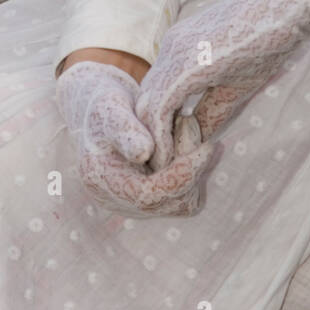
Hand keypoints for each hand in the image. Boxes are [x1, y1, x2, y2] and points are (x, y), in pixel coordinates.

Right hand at [57, 60, 207, 215]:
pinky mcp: (151, 200)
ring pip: (181, 205)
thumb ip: (125, 130)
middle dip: (192, 174)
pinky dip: (194, 175)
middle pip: (169, 204)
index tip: (206, 149)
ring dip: (196, 175)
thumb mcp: (111, 108)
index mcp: (102, 182)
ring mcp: (134, 205)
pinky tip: (198, 149)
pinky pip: (184, 197)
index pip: (148, 195)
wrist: (105, 112)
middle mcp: (117, 202)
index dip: (181, 175)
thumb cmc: (107, 104)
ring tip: (201, 142)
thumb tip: (143, 153)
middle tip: (208, 140)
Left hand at [136, 0, 309, 168]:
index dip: (161, 131)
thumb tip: (196, 142)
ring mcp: (175, 53)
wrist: (286, 5)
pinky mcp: (187, 62)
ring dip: (155, 145)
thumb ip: (211, 110)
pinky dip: (162, 137)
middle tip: (164, 174)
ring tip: (168, 173)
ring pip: (146, 109)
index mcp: (179, 51)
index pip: (156, 97)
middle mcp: (169, 49)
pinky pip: (161, 107)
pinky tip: (171, 159)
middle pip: (143, 104)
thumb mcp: (235, 82)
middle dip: (151, 142)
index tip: (174, 159)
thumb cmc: (267, 40)